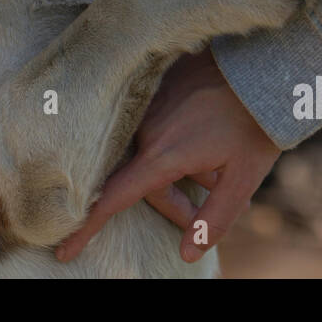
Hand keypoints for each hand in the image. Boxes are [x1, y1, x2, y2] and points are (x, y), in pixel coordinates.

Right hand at [56, 47, 280, 263]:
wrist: (258, 67)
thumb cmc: (255, 124)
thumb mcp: (243, 178)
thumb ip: (213, 219)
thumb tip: (186, 255)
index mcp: (163, 154)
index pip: (114, 198)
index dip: (87, 228)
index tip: (63, 251)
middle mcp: (147, 129)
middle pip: (145, 183)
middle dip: (175, 203)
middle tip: (206, 210)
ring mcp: (148, 106)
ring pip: (151, 156)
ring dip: (179, 173)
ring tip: (216, 168)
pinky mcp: (155, 89)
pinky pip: (156, 129)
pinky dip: (177, 147)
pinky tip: (206, 142)